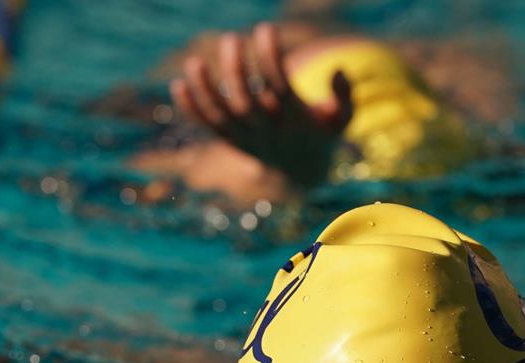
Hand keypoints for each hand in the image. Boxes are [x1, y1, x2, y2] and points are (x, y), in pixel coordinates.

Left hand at [170, 23, 353, 187]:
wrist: (300, 173)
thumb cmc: (321, 134)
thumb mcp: (342, 120)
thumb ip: (345, 96)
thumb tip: (339, 69)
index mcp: (294, 119)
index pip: (280, 86)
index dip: (272, 57)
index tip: (265, 28)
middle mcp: (267, 130)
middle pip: (246, 102)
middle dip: (235, 71)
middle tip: (230, 39)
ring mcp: (246, 138)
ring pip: (220, 116)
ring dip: (205, 90)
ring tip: (193, 62)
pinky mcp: (231, 142)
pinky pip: (207, 126)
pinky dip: (191, 108)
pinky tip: (179, 85)